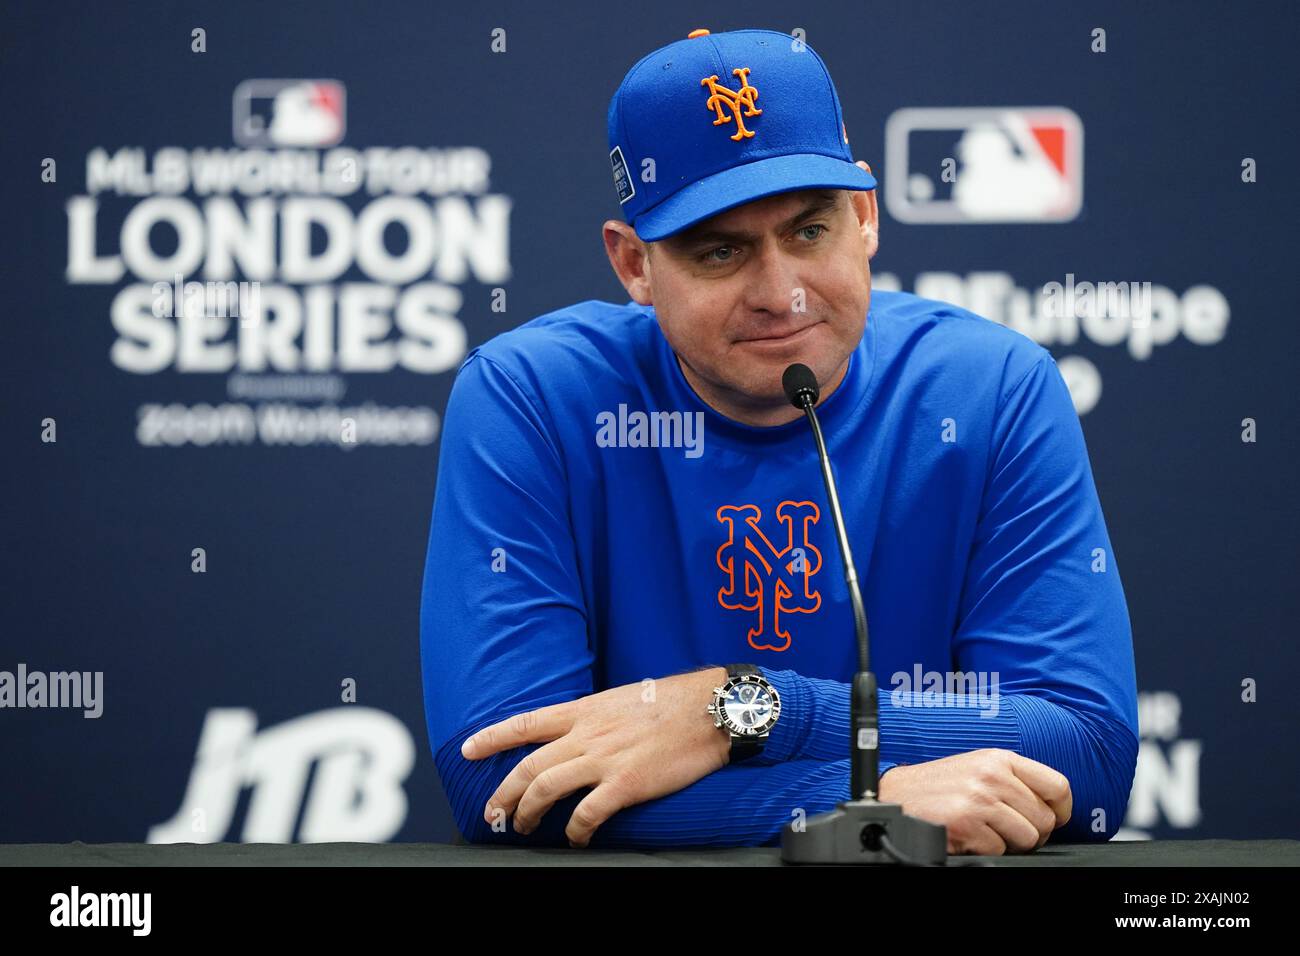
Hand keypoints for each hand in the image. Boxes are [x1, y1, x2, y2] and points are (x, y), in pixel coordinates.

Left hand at [461, 667, 730, 846]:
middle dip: (503, 792)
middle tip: (492, 812)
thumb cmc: (672, 703)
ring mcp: (605, 759)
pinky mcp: (626, 784)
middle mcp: (587, 734)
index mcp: (585, 711)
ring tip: (525, 828)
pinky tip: (576, 840)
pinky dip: (575, 831)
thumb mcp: (621, 699)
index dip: (492, 736)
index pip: (526, 722)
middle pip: (528, 765)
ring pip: (546, 788)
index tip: (468, 749)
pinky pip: (587, 813)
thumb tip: (579, 735)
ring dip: (528, 812)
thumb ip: (595, 718)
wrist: (710, 708)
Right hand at [878, 748, 1071, 854]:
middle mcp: (992, 775)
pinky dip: (985, 849)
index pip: (1058, 786)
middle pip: (1045, 819)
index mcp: (999, 758)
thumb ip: (1014, 779)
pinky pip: (1000, 850)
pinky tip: (968, 834)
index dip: (1061, 810)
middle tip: (1006, 829)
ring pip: (1028, 838)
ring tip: (985, 830)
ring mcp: (980, 799)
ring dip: (1009, 842)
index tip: (1053, 818)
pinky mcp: (967, 823)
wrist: (897, 795)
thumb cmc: (939, 785)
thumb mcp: (978, 768)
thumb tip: (1053, 807)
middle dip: (1031, 832)